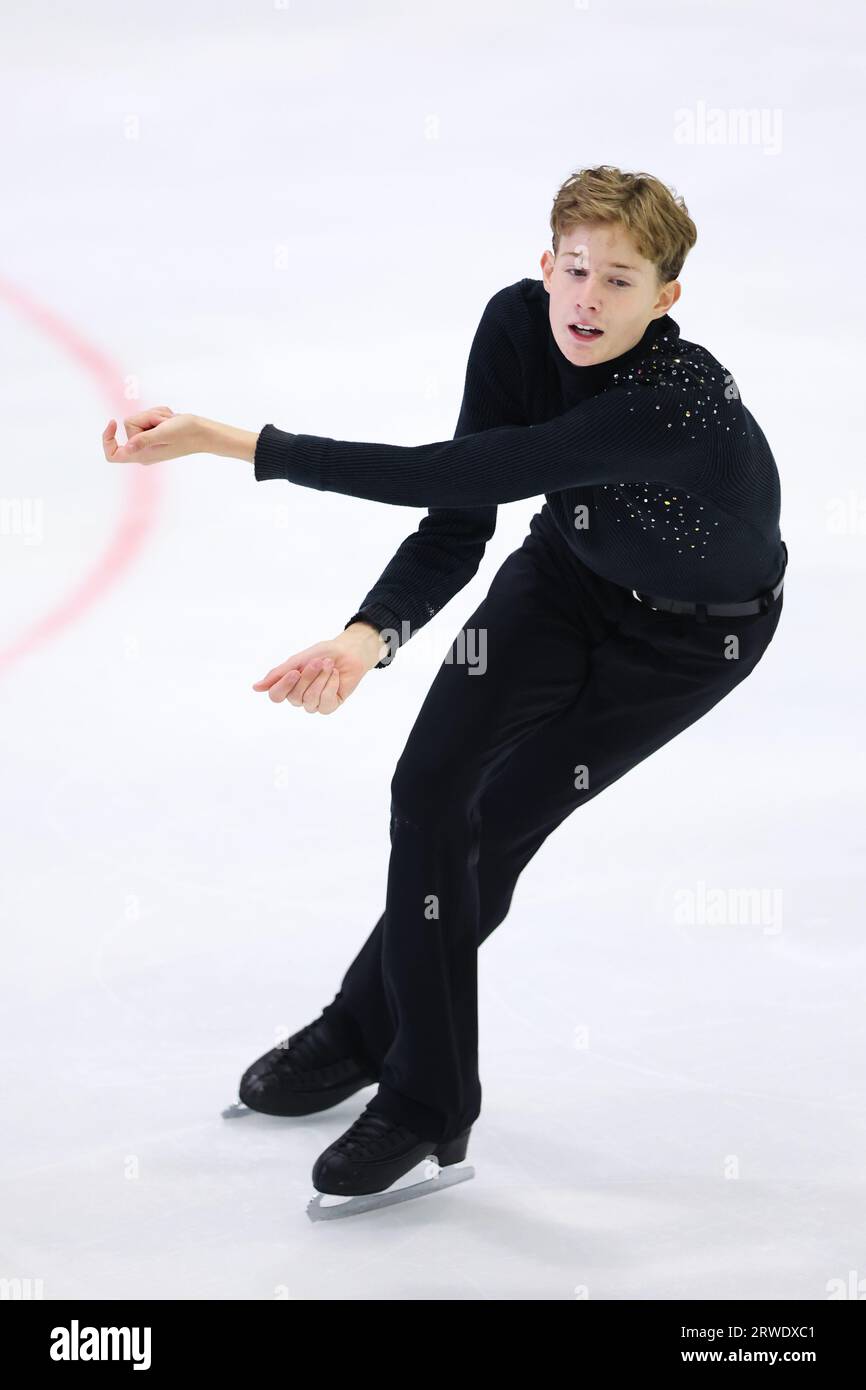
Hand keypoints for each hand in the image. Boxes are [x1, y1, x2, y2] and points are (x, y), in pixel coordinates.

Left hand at [103, 409, 203, 463]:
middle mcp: (143, 450)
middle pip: (129, 425)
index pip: (113, 455)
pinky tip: (172, 420)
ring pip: (141, 419)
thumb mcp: (164, 433)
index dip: (107, 439)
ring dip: (155, 415)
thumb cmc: (187, 433)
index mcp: (141, 455)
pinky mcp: (155, 435)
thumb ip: (144, 439)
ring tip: (170, 422)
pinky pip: (149, 417)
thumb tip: (128, 447)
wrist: (205, 433)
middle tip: (164, 422)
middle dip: (146, 417)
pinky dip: (160, 415)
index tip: (113, 422)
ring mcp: (149, 442)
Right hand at [253, 629, 383, 714]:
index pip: (276, 696)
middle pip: (294, 697)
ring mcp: (314, 703)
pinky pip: (325, 702)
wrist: (349, 651)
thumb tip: (255, 688)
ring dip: (321, 679)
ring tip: (329, 665)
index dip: (284, 685)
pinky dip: (331, 685)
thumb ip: (278, 674)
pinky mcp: (330, 705)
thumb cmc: (323, 653)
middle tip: (319, 662)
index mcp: (288, 685)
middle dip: (308, 677)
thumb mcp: (298, 660)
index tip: (295, 671)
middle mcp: (299, 697)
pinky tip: (336, 675)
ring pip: (310, 700)